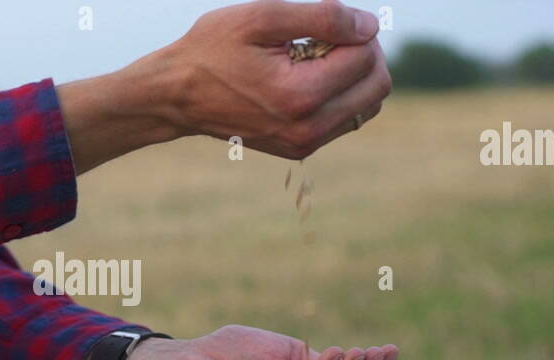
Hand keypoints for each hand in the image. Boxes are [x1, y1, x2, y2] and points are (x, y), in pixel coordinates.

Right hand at [159, 0, 390, 158]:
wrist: (176, 96)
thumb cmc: (212, 50)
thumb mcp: (262, 17)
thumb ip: (323, 17)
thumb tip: (369, 28)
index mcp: (299, 96)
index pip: (365, 58)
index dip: (356, 29)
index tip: (324, 22)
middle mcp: (307, 128)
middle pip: (377, 87)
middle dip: (365, 54)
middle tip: (332, 37)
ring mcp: (304, 143)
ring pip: (367, 106)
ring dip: (355, 76)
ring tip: (318, 58)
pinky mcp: (299, 148)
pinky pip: (346, 120)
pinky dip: (341, 95)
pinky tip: (309, 78)